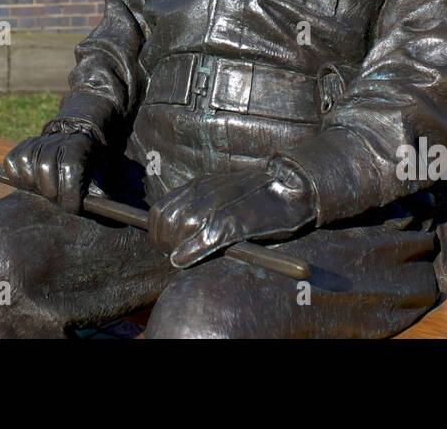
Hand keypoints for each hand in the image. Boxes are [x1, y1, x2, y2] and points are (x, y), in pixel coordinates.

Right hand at [2, 130, 97, 213]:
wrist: (77, 144)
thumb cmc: (90, 168)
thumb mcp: (103, 178)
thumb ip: (101, 194)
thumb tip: (102, 210)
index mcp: (80, 145)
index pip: (70, 168)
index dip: (70, 193)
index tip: (73, 208)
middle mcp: (57, 139)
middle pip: (45, 167)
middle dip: (52, 191)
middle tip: (58, 200)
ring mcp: (38, 141)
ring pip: (25, 163)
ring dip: (33, 184)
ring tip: (45, 191)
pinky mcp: (22, 146)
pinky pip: (12, 161)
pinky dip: (17, 176)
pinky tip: (31, 183)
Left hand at [147, 163, 316, 268]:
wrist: (290, 186)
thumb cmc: (258, 194)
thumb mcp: (221, 191)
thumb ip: (199, 204)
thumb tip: (177, 228)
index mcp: (199, 185)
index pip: (160, 210)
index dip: (156, 232)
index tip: (164, 245)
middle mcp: (203, 192)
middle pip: (165, 221)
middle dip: (162, 242)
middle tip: (171, 255)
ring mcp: (216, 207)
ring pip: (179, 229)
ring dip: (175, 248)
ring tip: (181, 258)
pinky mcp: (232, 223)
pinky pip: (202, 241)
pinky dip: (188, 253)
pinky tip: (183, 261)